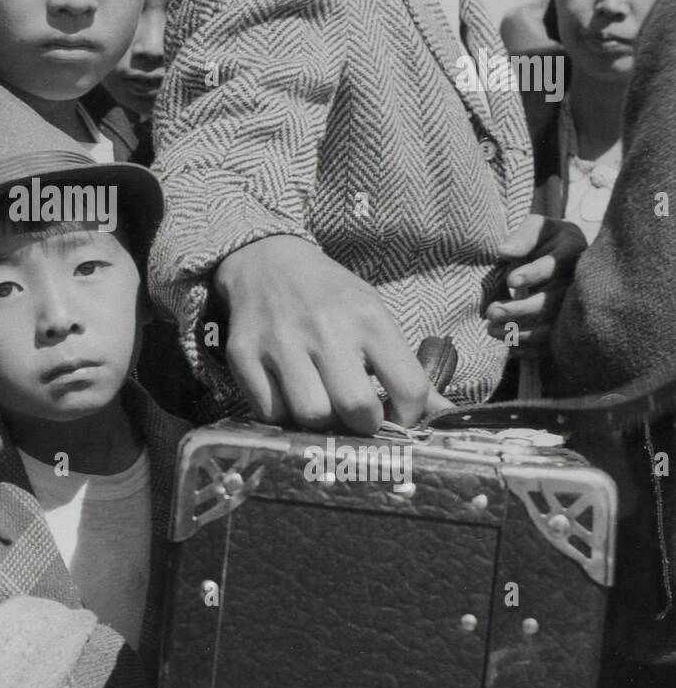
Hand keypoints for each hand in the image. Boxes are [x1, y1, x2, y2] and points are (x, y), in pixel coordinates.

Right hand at [213, 235, 445, 434]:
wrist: (266, 262)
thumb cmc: (330, 297)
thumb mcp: (374, 317)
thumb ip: (406, 369)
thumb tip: (443, 414)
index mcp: (368, 318)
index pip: (409, 388)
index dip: (409, 416)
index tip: (397, 416)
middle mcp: (326, 329)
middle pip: (357, 410)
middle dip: (361, 425)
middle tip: (355, 416)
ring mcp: (280, 342)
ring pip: (311, 416)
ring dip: (319, 423)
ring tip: (321, 405)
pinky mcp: (243, 355)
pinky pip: (269, 412)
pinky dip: (281, 414)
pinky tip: (287, 394)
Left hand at [486, 215, 586, 350]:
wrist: (565, 254)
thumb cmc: (546, 238)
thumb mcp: (537, 227)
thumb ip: (523, 237)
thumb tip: (503, 252)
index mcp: (573, 251)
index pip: (555, 266)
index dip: (534, 274)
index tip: (510, 280)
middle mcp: (578, 282)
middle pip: (553, 302)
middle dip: (521, 309)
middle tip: (491, 312)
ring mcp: (575, 306)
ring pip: (554, 326)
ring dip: (522, 333)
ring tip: (491, 330)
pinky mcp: (568, 324)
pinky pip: (554, 343)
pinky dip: (532, 349)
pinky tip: (509, 347)